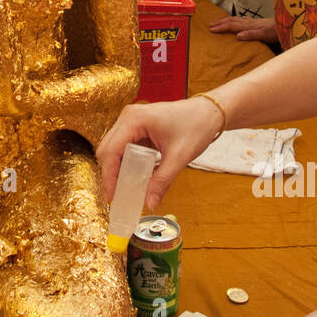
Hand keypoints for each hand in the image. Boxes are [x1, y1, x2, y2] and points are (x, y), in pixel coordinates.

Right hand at [96, 97, 224, 206]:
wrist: (209, 112)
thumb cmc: (197, 126)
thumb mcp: (179, 156)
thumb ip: (162, 181)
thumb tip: (149, 203)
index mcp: (134, 119)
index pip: (111, 151)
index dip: (109, 176)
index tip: (112, 197)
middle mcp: (128, 117)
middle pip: (108, 150)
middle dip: (111, 174)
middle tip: (117, 196)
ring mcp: (132, 121)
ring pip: (114, 149)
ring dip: (118, 169)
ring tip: (125, 190)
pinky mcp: (137, 127)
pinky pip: (125, 148)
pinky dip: (127, 164)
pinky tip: (134, 178)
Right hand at [209, 15, 278, 43]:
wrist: (286, 25)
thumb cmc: (276, 31)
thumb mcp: (263, 35)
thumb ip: (251, 35)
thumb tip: (238, 36)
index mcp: (249, 25)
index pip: (231, 25)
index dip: (221, 27)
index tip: (211, 30)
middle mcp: (249, 22)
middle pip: (231, 20)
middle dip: (220, 22)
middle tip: (210, 24)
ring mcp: (253, 22)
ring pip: (236, 19)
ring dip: (226, 20)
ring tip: (219, 22)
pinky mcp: (257, 23)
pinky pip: (242, 20)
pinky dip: (235, 20)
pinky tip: (237, 22)